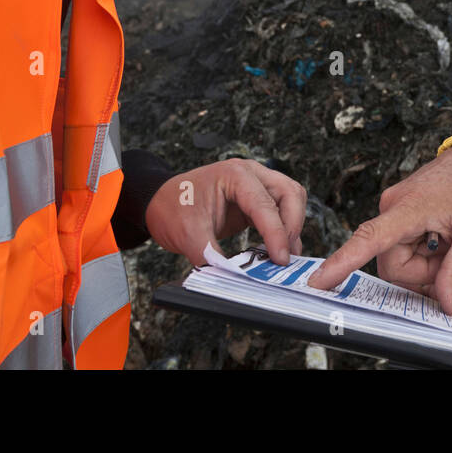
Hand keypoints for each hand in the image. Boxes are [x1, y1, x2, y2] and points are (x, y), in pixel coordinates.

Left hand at [144, 158, 306, 266]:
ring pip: (291, 200)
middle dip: (293, 225)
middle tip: (286, 256)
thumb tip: (232, 278)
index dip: (276, 233)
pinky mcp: (255, 199)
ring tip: (284, 255)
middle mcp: (251, 174)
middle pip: (290, 194)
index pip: (265, 204)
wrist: (159, 201)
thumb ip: (210, 256)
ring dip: (292, 227)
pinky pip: (280, 210)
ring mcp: (256, 184)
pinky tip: (276, 250)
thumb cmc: (171, 208)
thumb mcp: (187, 234)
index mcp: (234, 175)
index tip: (280, 259)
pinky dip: (284, 229)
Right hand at [307, 144, 451, 316]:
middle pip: (394, 266)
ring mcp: (394, 213)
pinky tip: (445, 246)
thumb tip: (447, 308)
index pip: (369, 239)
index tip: (319, 282)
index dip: (344, 263)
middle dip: (424, 273)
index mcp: (407, 209)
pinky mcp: (400, 217)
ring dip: (427, 265)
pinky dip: (425, 257)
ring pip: (400, 262)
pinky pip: (405, 250)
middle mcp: (392, 209)